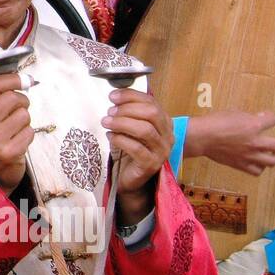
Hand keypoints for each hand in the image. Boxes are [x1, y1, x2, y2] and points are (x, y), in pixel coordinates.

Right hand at [0, 73, 33, 192]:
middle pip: (12, 98)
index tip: (23, 80)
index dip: (13, 78)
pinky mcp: (8, 153)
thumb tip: (26, 79)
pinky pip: (30, 132)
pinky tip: (18, 141)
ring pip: (24, 115)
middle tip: (20, 109)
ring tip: (16, 129)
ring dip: (25, 121)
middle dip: (23, 101)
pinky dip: (28, 135)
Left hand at [103, 88, 173, 223]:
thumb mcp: (131, 128)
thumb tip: (115, 97)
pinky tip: (111, 137)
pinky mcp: (151, 164)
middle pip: (151, 113)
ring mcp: (161, 151)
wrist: (131, 178)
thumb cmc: (130, 150)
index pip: (151, 102)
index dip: (131, 96)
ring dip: (122, 123)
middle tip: (109, 111)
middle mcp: (167, 136)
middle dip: (127, 109)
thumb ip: (128, 113)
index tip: (113, 96)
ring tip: (106, 122)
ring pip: (144, 130)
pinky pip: (136, 148)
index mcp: (164, 123)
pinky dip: (120, 140)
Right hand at [185, 110, 274, 175]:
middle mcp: (255, 142)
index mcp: (254, 126)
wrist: (201, 137)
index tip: (268, 117)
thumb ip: (249, 117)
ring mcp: (249, 155)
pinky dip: (261, 167)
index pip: (273, 120)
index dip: (272, 117)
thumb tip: (259, 119)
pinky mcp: (241, 164)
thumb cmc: (214, 122)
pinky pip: (257, 171)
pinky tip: (259, 162)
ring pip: (272, 161)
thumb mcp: (233, 113)